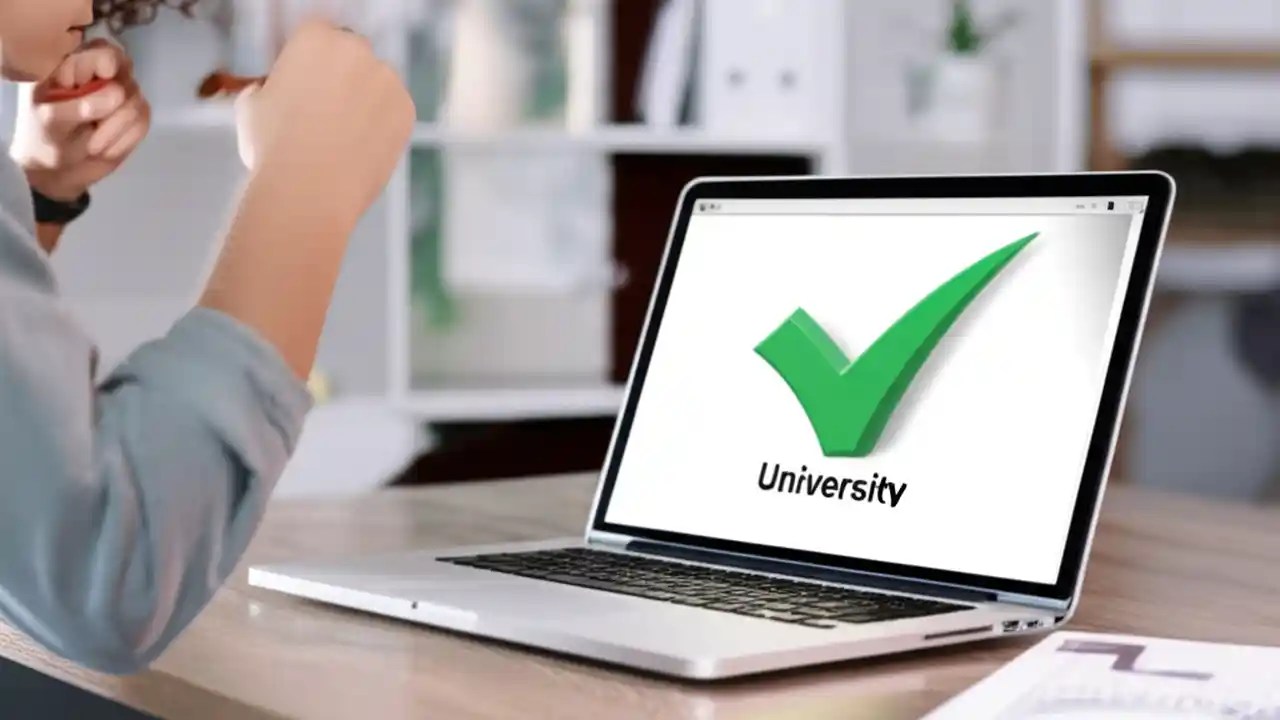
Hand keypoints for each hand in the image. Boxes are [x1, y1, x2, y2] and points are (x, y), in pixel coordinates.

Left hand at [10, 39, 150, 201]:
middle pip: (126, 73)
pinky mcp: (133, 117)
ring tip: (93, 146)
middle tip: (95, 123)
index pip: (101, 52)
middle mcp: (99, 76)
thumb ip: (80, 105)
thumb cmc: (44, 140)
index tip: (106, 76)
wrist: (57, 173)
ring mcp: (119, 96)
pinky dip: (126, 140)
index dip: (109, 62)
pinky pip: (144, 122)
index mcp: (71, 67)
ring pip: (137, 101)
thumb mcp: (51, 121)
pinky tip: (106, 149)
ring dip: (117, 129)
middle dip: (115, 104)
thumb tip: (116, 95)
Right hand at [235, 19, 414, 226]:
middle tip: (328, 114)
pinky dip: (383, 125)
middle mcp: (355, 49)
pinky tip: (363, 148)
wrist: (310, 190)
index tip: (310, 84)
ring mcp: (386, 78)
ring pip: (377, 84)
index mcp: (314, 38)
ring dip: (366, 101)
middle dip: (343, 78)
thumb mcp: (251, 106)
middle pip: (352, 56)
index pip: (319, 34)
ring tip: (344, 138)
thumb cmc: (273, 148)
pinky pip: (394, 111)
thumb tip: (270, 92)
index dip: (313, 62)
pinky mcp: (406, 109)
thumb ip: (268, 88)